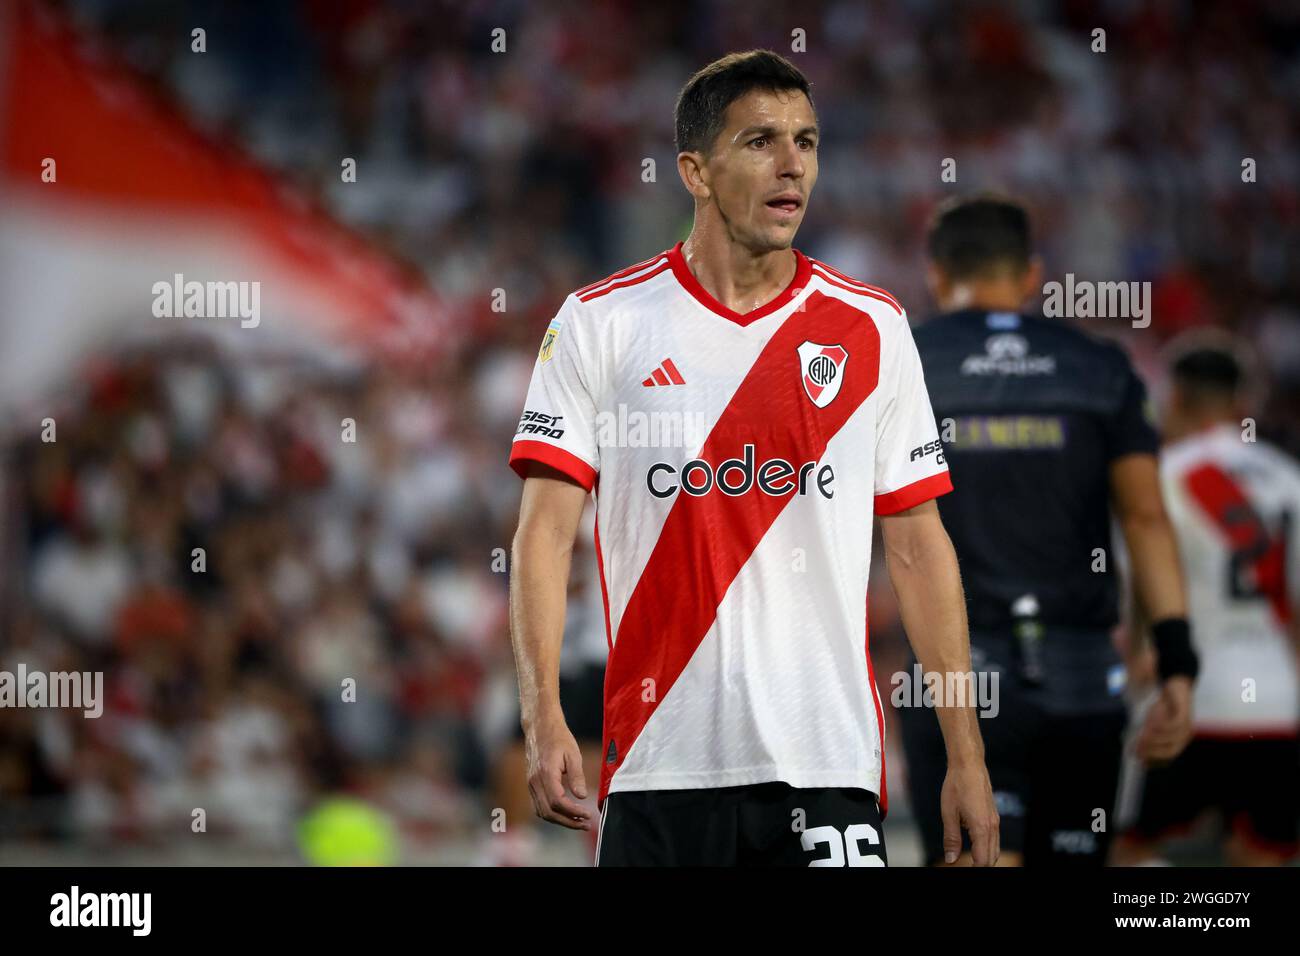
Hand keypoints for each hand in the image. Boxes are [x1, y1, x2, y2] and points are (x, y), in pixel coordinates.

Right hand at [523, 712, 593, 829]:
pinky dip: (552, 814)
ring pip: (542, 812)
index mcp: (546, 773)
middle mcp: (535, 781)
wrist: (540, 728)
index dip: (573, 812)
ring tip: (578, 822)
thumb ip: (577, 776)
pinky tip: (566, 814)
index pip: (557, 802)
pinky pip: (539, 806)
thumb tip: (582, 796)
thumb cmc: (559, 738)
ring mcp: (531, 784)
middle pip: (548, 812)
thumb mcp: (573, 754)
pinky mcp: (531, 785)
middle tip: (585, 824)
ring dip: (560, 821)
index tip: (587, 815)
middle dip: (568, 822)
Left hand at [940, 761, 999, 864]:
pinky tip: (974, 846)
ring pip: (995, 849)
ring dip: (984, 858)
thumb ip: (951, 838)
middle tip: (965, 866)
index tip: (962, 868)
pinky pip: (994, 839)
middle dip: (980, 865)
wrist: (969, 764)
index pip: (982, 860)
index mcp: (981, 827)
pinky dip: (987, 847)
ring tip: (969, 861)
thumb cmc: (957, 785)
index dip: (973, 868)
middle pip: (991, 857)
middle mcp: (992, 826)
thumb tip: (951, 860)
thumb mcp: (949, 813)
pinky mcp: (994, 816)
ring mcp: (995, 821)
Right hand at [1136, 675, 1193, 763]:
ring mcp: (1186, 727)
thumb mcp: (1150, 720)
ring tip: (1139, 737)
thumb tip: (1135, 746)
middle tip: (1135, 750)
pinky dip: (1160, 726)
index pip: (1166, 757)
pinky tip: (1148, 724)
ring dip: (1154, 740)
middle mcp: (1183, 737)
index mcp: (1176, 741)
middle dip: (1152, 752)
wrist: (1175, 686)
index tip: (1140, 761)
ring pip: (1171, 739)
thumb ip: (1145, 732)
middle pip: (1170, 751)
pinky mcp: (1185, 715)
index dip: (1153, 761)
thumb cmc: (1162, 705)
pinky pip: (1174, 725)